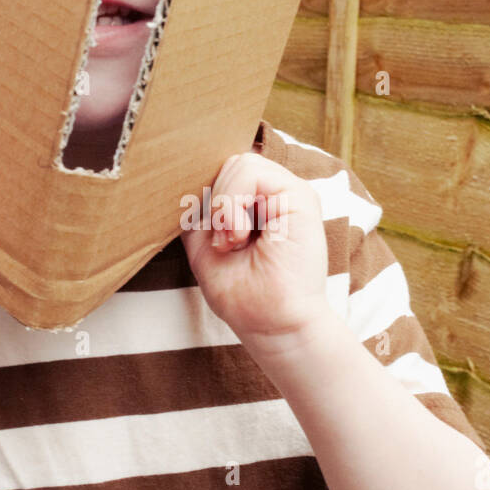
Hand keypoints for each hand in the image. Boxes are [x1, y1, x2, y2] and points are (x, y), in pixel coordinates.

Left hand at [179, 148, 331, 346]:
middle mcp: (277, 194)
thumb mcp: (205, 245)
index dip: (207, 195)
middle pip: (229, 163)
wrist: (274, 326)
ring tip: (233, 242)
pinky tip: (239, 236)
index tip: (212, 237)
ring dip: (223, 205)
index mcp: (259, 203)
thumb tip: (188, 177)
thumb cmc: (243, 295)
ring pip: (239, 162)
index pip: (224, 171)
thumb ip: (200, 210)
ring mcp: (291, 192)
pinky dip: (232, 203)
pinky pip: (252, 171)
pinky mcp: (300, 195)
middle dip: (214, 202)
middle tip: (224, 243)